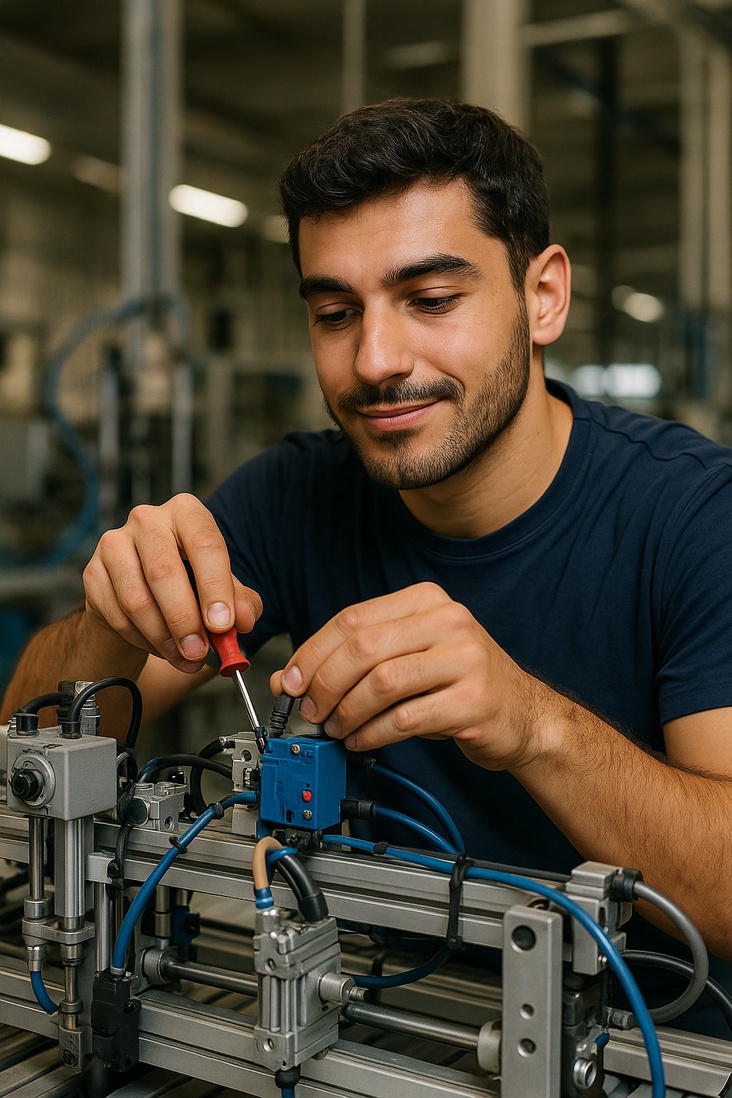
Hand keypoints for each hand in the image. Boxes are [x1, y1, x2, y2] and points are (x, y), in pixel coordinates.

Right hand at [82, 494, 261, 672]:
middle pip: (164, 571)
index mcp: (186, 512)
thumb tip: (243, 620)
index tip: (223, 625)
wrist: (141, 594)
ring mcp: (114, 543)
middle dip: (185, 620)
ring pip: (137, 600)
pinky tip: (161, 648)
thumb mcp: (223, 590)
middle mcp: (147, 519)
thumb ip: (242, 603)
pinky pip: (117, 616)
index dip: (215, 587)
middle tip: (199, 652)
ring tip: (184, 658)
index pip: (204, 544)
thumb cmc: (190, 584)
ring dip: (163, 638)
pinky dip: (143, 640)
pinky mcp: (92, 572)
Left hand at [271, 582, 543, 770]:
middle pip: (363, 647)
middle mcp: (448, 621)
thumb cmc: (458, 681)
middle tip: (310, 709)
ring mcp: (465, 659)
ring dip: (347, 712)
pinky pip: (405, 719)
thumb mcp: (411, 654)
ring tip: (336, 728)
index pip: (354, 619)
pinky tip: (361, 741)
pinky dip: (371, 734)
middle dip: (325, 683)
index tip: (289, 680)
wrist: (523, 713)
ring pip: (382, 683)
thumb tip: (292, 677)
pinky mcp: (473, 701)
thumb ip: (358, 658)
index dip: (312, 652)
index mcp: (426, 600)